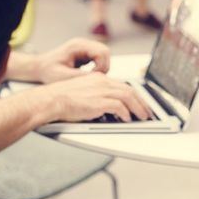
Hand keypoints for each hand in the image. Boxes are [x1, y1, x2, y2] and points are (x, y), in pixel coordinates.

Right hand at [30, 72, 152, 122]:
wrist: (52, 99)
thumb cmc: (61, 99)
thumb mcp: (81, 93)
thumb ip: (95, 97)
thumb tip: (106, 108)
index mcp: (98, 78)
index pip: (121, 85)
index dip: (134, 95)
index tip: (139, 102)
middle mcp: (102, 82)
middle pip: (129, 90)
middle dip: (141, 102)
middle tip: (146, 111)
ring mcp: (101, 91)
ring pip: (128, 97)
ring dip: (138, 108)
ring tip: (142, 117)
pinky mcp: (99, 101)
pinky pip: (119, 107)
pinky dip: (126, 113)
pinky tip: (127, 119)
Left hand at [32, 38, 110, 83]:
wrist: (40, 67)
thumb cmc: (48, 70)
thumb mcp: (63, 76)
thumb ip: (80, 76)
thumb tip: (97, 80)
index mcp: (78, 46)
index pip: (102, 52)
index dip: (102, 66)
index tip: (93, 77)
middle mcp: (83, 44)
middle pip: (105, 52)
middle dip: (103, 68)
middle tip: (93, 79)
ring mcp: (85, 48)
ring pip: (104, 56)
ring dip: (100, 69)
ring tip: (89, 78)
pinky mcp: (85, 54)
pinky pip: (99, 60)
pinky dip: (97, 69)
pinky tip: (87, 76)